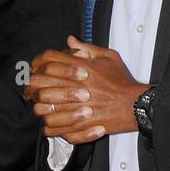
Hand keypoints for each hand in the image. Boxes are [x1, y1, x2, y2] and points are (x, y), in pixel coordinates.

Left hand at [25, 35, 145, 143]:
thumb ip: (87, 47)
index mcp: (80, 68)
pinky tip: (53, 123)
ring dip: (40, 108)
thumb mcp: (108, 57)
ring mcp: (74, 108)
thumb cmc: (122, 81)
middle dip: (34, 85)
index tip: (39, 69)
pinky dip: (50, 128)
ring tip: (43, 107)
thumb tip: (70, 40)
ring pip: (42, 110)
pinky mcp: (78, 126)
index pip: (48, 60)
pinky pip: (54, 129)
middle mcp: (74, 87)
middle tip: (36, 89)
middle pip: (39, 84)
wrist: (135, 105)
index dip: (39, 63)